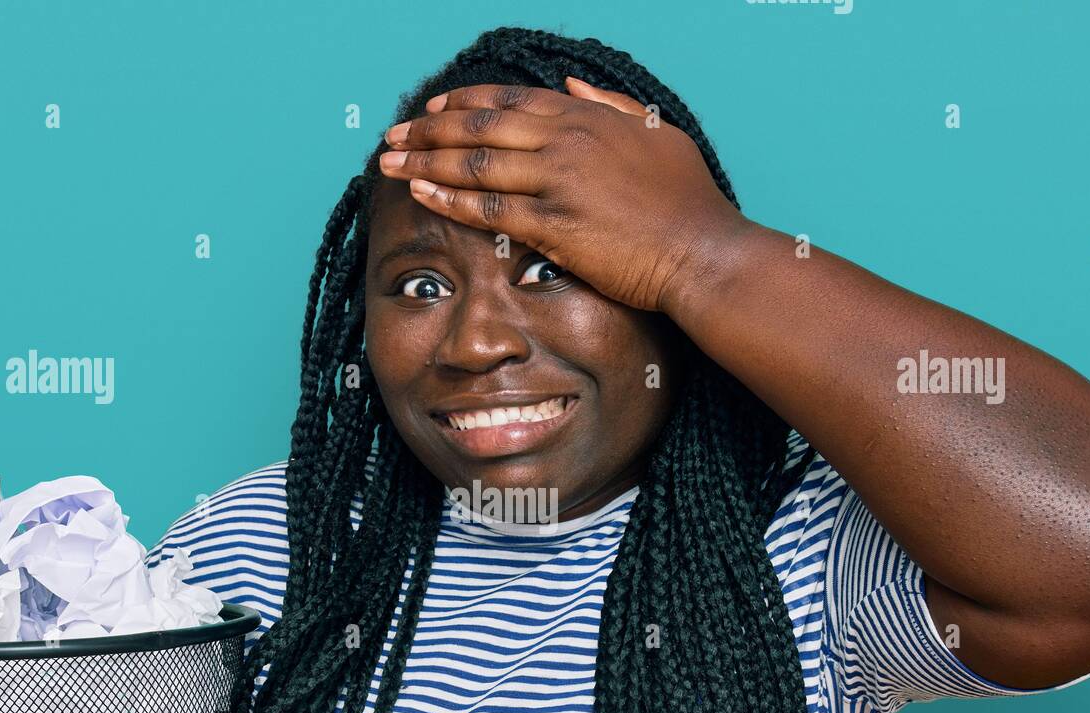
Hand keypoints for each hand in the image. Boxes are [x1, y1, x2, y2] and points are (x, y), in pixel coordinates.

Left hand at [378, 78, 745, 314]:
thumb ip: (609, 105)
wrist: (701, 251)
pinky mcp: (554, 226)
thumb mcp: (656, 133)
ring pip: (476, 163)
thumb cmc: (687, 201)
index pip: (510, 100)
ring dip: (425, 160)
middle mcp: (566, 142)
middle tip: (392, 135)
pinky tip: (421, 192)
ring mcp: (557, 183)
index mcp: (587, 117)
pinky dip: (450, 198)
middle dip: (428, 129)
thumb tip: (570, 85)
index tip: (432, 109)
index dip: (464, 102)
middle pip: (480, 126)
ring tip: (388, 162)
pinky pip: (489, 209)